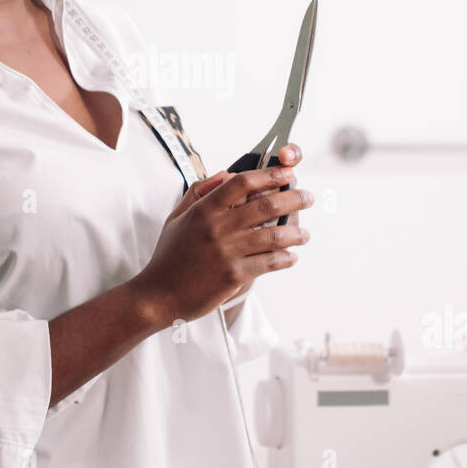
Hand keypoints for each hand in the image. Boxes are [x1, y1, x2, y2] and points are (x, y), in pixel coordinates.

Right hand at [134, 149, 312, 325]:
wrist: (158, 295)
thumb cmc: (169, 255)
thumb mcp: (177, 217)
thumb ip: (199, 191)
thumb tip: (226, 173)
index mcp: (204, 209)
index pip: (242, 182)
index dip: (269, 174)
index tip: (287, 172)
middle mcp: (217, 227)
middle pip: (265, 205)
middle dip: (293, 198)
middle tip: (308, 197)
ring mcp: (227, 252)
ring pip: (273, 236)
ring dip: (296, 233)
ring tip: (305, 234)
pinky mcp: (234, 275)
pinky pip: (269, 263)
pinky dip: (285, 259)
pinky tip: (292, 257)